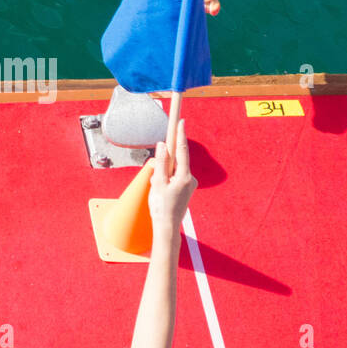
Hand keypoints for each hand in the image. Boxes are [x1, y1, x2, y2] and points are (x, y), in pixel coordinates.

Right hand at [148, 120, 197, 237]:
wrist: (167, 226)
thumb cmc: (161, 205)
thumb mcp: (157, 181)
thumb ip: (160, 162)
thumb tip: (162, 145)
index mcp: (185, 176)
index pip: (182, 150)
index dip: (180, 134)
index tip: (181, 122)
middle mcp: (190, 179)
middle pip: (176, 160)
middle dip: (164, 162)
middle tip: (156, 178)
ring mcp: (189, 184)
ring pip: (173, 170)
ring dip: (163, 173)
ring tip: (156, 189)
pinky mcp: (185, 189)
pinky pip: (174, 177)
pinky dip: (165, 178)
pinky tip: (160, 191)